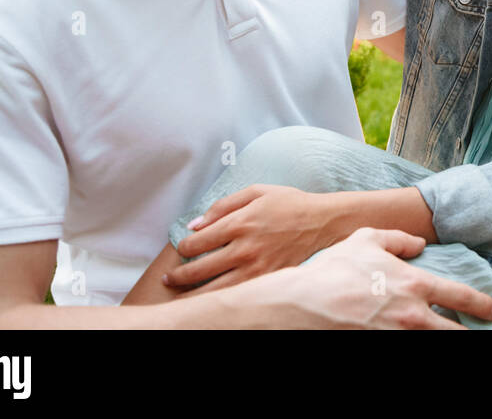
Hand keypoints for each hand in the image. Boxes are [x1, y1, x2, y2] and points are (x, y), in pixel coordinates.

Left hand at [166, 184, 341, 292]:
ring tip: (180, 296)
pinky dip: (220, 299)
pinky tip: (211, 298)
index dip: (183, 247)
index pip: (196, 242)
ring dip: (193, 295)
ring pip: (215, 290)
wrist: (323, 221)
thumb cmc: (289, 203)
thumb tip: (194, 225)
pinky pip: (238, 295)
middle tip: (168, 279)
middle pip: (199, 270)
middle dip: (178, 277)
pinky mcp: (268, 280)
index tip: (181, 249)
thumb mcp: (256, 191)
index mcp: (239, 223)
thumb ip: (222, 206)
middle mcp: (245, 248)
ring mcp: (257, 268)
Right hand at [239, 227, 491, 328]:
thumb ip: (397, 239)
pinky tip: (415, 340)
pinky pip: (411, 356)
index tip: (490, 310)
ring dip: (444, 339)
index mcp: (414, 285)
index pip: (461, 297)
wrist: (302, 305)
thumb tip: (418, 244)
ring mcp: (399, 339)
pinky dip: (418, 349)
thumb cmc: (332, 271)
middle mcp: (413, 317)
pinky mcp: (382, 351)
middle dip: (467, 333)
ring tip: (447, 335)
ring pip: (436, 344)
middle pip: (455, 334)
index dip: (481, 305)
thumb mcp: (365, 240)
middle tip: (473, 332)